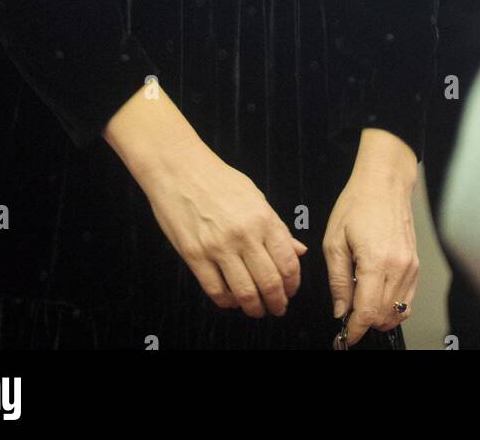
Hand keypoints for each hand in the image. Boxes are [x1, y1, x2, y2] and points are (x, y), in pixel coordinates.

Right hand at [139, 138, 307, 318]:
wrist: (179, 168)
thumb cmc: (219, 180)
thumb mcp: (255, 197)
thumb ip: (277, 227)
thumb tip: (300, 252)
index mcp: (263, 218)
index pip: (288, 263)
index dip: (293, 284)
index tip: (290, 291)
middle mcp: (244, 234)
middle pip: (269, 283)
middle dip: (277, 303)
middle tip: (277, 308)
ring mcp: (218, 246)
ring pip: (244, 293)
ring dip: (254, 308)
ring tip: (256, 309)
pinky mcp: (194, 255)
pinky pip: (216, 290)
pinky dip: (227, 301)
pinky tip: (231, 300)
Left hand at [323, 159, 418, 345]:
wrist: (385, 183)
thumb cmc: (358, 203)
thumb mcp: (334, 240)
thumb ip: (338, 280)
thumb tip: (340, 310)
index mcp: (376, 261)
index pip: (367, 313)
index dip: (354, 331)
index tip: (343, 339)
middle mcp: (399, 267)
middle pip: (383, 317)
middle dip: (363, 325)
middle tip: (346, 319)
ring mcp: (411, 267)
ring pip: (397, 313)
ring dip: (377, 317)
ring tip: (359, 302)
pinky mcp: (416, 266)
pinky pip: (406, 300)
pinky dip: (390, 306)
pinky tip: (375, 294)